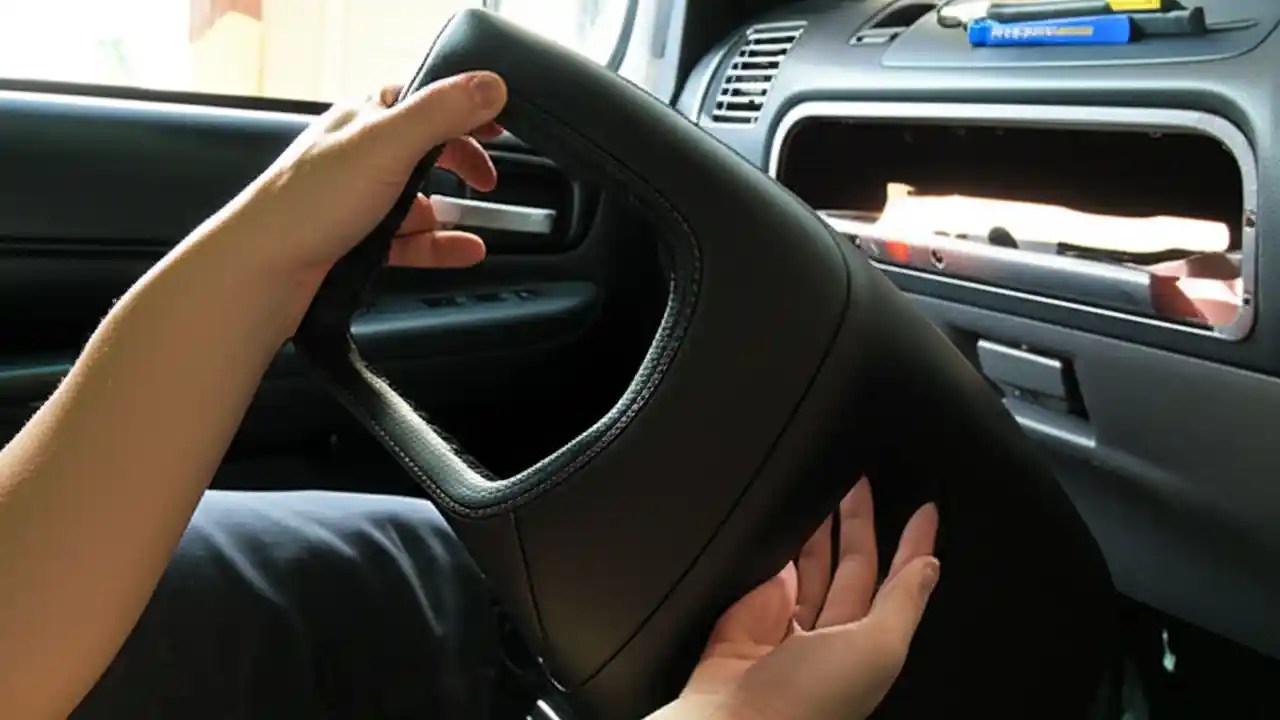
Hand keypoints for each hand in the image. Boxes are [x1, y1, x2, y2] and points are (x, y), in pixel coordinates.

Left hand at [187, 71, 509, 330]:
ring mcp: (356, 201)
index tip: (500, 123)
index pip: (422, 100)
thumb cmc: (308, 204)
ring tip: (478, 225)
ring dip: (450, 213)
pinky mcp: (355, 241)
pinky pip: (409, 241)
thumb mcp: (387, 145)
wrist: (261, 272)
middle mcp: (358, 155)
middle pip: (423, 151)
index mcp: (362, 119)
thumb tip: (491, 86)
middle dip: (460, 162)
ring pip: (416, 201)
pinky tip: (464, 251)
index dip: (462, 108)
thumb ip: (442, 113)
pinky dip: (439, 246)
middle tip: (488, 177)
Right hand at [655, 478, 939, 719]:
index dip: (912, 547)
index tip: (925, 509)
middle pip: (851, 566)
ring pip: (808, 564)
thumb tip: (929, 564)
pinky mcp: (746, 616)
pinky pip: (764, 571)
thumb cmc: (812, 699)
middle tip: (859, 478)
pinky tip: (781, 517)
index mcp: (868, 645)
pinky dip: (772, 545)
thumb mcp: (878, 647)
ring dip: (816, 526)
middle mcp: (830, 635)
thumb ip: (904, 600)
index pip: (898, 584)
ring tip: (823, 484)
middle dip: (858, 523)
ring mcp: (786, 624)